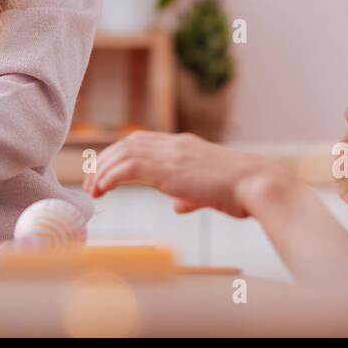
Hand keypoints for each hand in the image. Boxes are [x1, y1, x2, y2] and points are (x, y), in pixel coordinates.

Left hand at [82, 131, 270, 217]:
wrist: (257, 184)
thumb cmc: (240, 191)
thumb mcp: (208, 191)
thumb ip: (189, 196)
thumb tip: (178, 206)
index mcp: (183, 146)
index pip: (141, 141)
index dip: (118, 155)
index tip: (104, 173)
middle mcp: (174, 144)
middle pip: (127, 143)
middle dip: (104, 161)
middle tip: (90, 183)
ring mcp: (172, 154)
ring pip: (124, 152)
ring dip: (102, 169)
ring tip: (92, 188)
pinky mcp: (170, 168)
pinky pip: (130, 167)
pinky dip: (111, 176)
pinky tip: (103, 188)